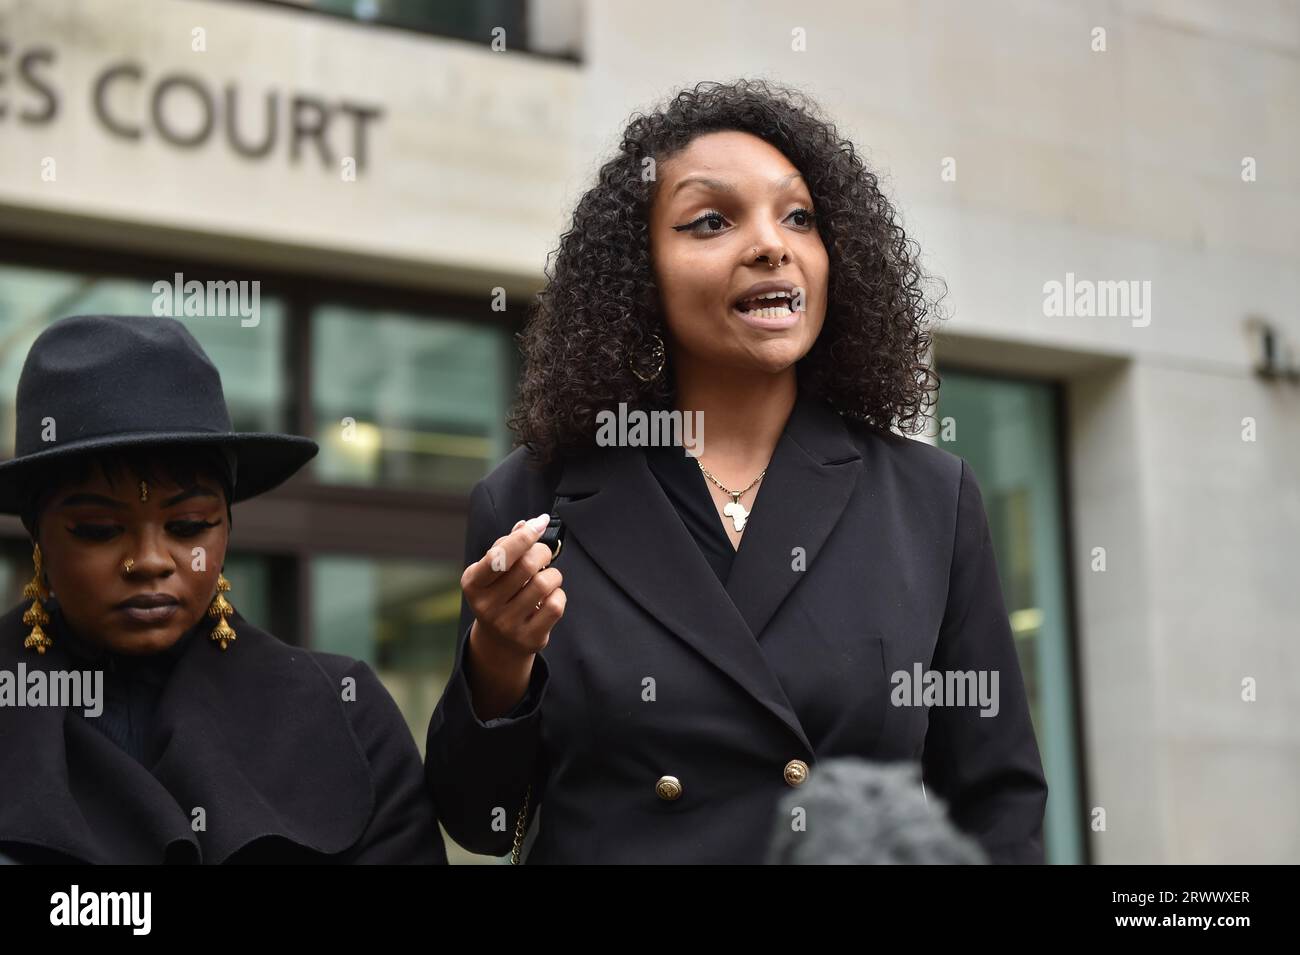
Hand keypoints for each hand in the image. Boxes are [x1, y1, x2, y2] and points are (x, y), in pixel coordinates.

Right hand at [460, 513, 565, 716]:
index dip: (524, 537)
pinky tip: (549, 597)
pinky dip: (559, 594)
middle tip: (543, 553)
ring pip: (544, 584)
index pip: (499, 555)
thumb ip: (508, 546)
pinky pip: (555, 605)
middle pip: (526, 566)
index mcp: (473, 583)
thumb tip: (527, 524)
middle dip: (542, 552)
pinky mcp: (529, 638)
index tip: (540, 523)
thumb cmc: (499, 595)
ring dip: (553, 574)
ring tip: (546, 577)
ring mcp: (507, 625)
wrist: (499, 643)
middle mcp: (486, 606)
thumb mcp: (493, 571)